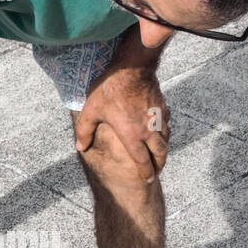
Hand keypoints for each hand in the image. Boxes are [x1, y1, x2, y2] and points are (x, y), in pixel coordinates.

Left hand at [74, 53, 170, 182]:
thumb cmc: (109, 90)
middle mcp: (148, 130)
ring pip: (166, 139)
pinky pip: (166, 123)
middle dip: (159, 165)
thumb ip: (85, 131)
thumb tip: (80, 146)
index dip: (146, 172)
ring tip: (160, 154)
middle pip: (160, 153)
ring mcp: (157, 118)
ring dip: (163, 149)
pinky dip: (164, 131)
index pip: (142, 161)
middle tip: (157, 171)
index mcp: (132, 136)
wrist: (131, 68)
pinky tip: (160, 130)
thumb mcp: (91, 111)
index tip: (148, 179)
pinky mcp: (162, 107)